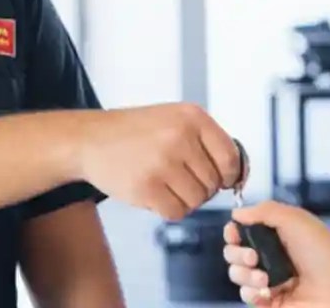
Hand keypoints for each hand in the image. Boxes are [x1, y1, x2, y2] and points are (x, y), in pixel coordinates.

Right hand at [78, 103, 239, 219]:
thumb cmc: (136, 132)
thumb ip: (207, 141)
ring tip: (164, 184)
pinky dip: (168, 209)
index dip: (230, 175)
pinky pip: (176, 212)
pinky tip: (154, 193)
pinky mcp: (146, 187)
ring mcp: (163, 163)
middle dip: (201, 187)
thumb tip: (239, 174)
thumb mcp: (175, 119)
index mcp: (192, 117)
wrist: (90, 139)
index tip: (223, 180)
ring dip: (185, 200)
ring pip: (197, 200)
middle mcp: (180, 137)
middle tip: (178, 178)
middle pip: (214, 183)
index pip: (231, 157)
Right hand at [223, 201, 329, 306]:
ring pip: (237, 275)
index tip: (235, 233)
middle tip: (253, 257)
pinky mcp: (271, 302)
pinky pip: (247, 296)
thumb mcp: (296, 220)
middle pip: (234, 253)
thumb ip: (265, 211)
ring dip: (244, 274)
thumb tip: (236, 214)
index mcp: (278, 235)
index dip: (234, 232)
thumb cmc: (325, 253)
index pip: (244, 231)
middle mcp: (272, 257)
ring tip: (264, 277)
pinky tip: (266, 291)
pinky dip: (251, 292)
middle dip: (236, 253)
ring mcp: (271, 281)